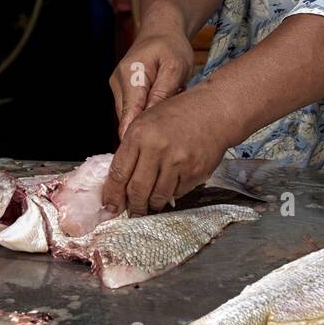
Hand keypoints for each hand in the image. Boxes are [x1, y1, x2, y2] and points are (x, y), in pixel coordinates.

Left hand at [101, 86, 235, 215]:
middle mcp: (157, 148)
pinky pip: (178, 193)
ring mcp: (178, 162)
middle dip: (133, 207)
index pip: (118, 173)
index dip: (112, 195)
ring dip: (152, 205)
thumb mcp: (146, 121)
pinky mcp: (195, 172)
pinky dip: (172, 193)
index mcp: (139, 134)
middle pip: (137, 190)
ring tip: (150, 205)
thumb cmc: (178, 115)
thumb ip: (131, 148)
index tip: (110, 207)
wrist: (214, 112)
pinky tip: (172, 184)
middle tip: (131, 213)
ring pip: (158, 197)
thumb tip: (116, 182)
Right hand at [108, 23, 195, 138]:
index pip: (130, 113)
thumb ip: (163, 93)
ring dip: (148, 120)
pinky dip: (146, 113)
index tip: (145, 154)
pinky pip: (132, 110)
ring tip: (169, 112)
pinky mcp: (122, 91)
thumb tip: (152, 119)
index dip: (136, 136)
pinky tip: (162, 108)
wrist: (162, 31)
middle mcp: (118, 82)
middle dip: (146, 128)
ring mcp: (117, 87)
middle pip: (127, 118)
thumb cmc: (172, 47)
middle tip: (169, 133)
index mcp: (130, 75)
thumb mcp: (175, 68)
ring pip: (130, 116)